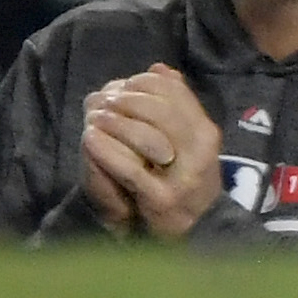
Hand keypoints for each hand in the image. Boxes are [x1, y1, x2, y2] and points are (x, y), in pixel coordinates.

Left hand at [83, 68, 223, 238]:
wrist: (197, 228)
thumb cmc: (187, 177)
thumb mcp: (192, 140)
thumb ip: (178, 105)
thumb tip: (158, 69)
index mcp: (207, 132)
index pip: (179, 95)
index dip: (149, 84)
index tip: (127, 81)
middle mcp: (199, 151)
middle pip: (162, 112)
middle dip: (131, 100)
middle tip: (107, 96)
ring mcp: (181, 176)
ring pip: (146, 137)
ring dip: (117, 122)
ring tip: (96, 114)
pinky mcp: (159, 198)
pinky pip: (129, 169)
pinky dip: (107, 151)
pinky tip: (90, 139)